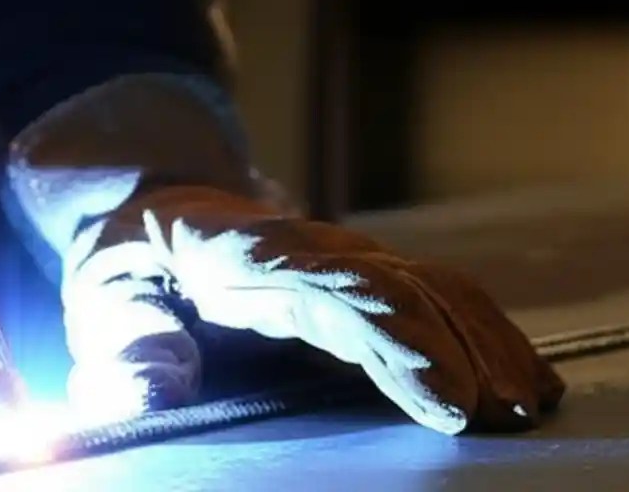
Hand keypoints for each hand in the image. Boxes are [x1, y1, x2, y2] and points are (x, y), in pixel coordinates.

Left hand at [72, 186, 565, 433]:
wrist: (154, 212)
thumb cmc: (131, 264)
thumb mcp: (106, 299)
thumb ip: (127, 344)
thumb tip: (152, 393)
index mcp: (244, 253)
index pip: (329, 281)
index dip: (390, 333)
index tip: (440, 391)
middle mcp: (308, 249)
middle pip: (398, 286)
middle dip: (452, 348)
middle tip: (495, 415)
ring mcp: (344, 259)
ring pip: (431, 287)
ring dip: (481, 340)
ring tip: (522, 403)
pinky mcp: (364, 280)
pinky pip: (437, 297)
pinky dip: (482, 331)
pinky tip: (518, 377)